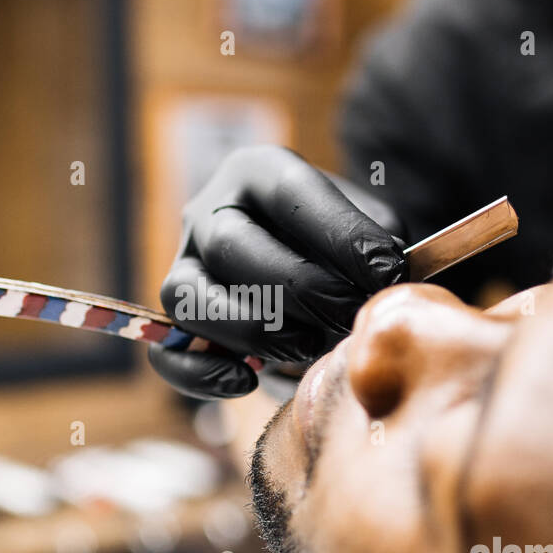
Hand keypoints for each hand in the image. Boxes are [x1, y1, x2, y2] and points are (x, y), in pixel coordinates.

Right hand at [148, 145, 406, 398]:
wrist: (304, 272)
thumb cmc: (337, 246)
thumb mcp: (365, 223)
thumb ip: (377, 242)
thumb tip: (385, 275)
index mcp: (256, 172)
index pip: (289, 193)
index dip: (340, 234)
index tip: (385, 272)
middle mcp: (208, 212)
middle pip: (230, 245)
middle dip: (299, 288)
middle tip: (348, 314)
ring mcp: (183, 267)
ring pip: (188, 298)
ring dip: (253, 331)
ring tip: (308, 347)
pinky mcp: (171, 323)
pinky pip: (167, 353)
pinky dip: (203, 373)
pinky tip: (248, 380)